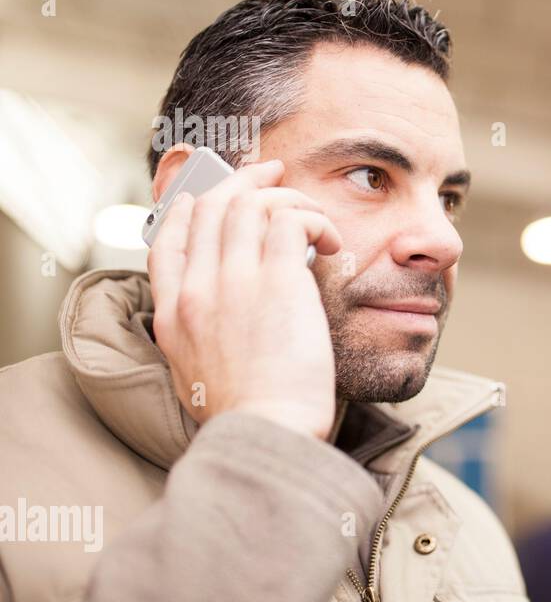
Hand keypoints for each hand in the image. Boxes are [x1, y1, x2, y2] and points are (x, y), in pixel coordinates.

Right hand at [147, 159, 342, 439]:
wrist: (267, 430)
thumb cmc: (248, 418)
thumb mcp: (196, 381)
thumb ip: (199, 345)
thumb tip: (220, 331)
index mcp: (170, 316)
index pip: (167, 240)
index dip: (188, 208)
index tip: (209, 195)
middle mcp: (195, 290)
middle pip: (209, 209)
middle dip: (242, 181)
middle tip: (272, 170)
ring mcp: (232, 281)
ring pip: (250, 204)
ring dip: (286, 197)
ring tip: (314, 214)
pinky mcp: (276, 280)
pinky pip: (291, 220)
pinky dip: (314, 219)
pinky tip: (332, 242)